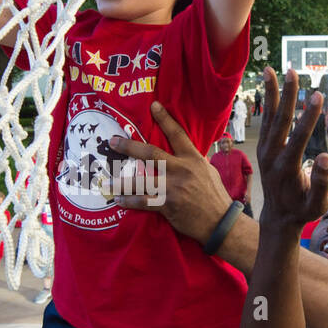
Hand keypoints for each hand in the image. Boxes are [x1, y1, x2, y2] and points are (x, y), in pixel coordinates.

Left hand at [107, 102, 231, 244]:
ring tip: (107, 181)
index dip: (165, 119)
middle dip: (129, 146)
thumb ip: (192, 160)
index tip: (153, 106)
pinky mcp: (168, 205)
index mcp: (192, 159)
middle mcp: (181, 170)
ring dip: (122, 181)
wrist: (220, 222)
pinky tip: (119, 200)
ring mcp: (173, 188)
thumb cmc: (213, 195)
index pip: (177, 134)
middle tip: (113, 141)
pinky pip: (143, 202)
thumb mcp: (207, 171)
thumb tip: (180, 149)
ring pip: (141, 181)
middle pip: (151, 154)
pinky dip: (129, 201)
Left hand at [257, 68, 327, 227]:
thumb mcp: (316, 205)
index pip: (299, 137)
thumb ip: (321, 183)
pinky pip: (265, 121)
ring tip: (271, 69)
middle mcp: (272, 156)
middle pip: (280, 121)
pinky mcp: (262, 148)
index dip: (309, 116)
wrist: (278, 217)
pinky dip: (267, 102)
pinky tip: (268, 84)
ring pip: (269, 117)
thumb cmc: (302, 211)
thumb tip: (326, 158)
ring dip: (272, 92)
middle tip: (292, 72)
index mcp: (287, 168)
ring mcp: (264, 150)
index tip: (318, 95)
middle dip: (287, 95)